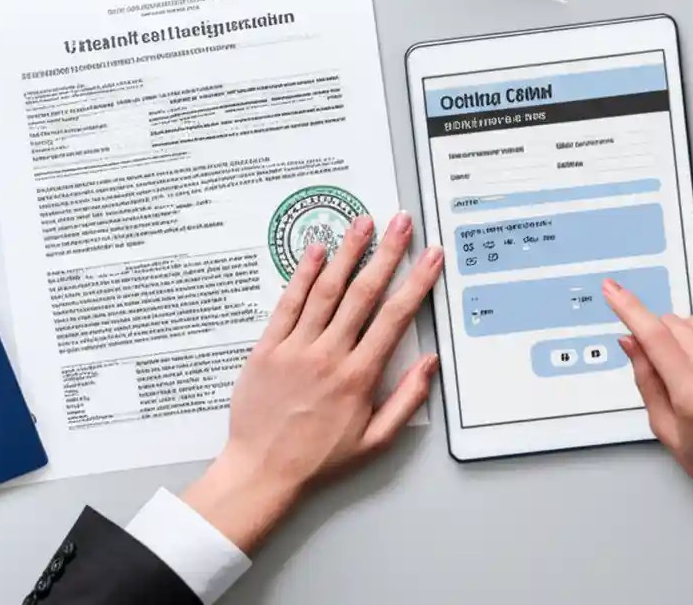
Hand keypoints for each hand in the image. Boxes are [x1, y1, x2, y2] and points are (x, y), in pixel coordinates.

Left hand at [183, 212, 443, 551]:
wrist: (262, 470)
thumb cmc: (319, 459)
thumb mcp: (375, 441)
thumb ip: (407, 400)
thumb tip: (430, 363)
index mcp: (359, 377)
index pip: (394, 318)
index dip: (416, 282)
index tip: (430, 256)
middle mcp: (328, 355)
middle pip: (363, 293)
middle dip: (386, 254)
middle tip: (402, 223)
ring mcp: (295, 348)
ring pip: (326, 290)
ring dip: (347, 252)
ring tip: (363, 222)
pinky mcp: (267, 348)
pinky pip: (287, 304)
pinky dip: (303, 274)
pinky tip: (316, 250)